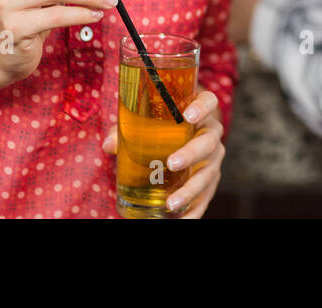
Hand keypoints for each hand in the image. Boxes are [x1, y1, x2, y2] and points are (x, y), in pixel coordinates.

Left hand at [102, 86, 223, 217]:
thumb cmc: (164, 123)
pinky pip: (206, 196)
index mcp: (200, 112)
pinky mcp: (210, 179)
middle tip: (172, 163)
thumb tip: (108, 144)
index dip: (202, 106)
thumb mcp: (148, 120)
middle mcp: (211, 134)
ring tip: (171, 203)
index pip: (208, 101)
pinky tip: (183, 220)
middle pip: (208, 142)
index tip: (188, 115)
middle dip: (191, 153)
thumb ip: (128, 128)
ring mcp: (212, 158)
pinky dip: (195, 210)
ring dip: (191, 190)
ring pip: (208, 173)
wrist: (185, 135)